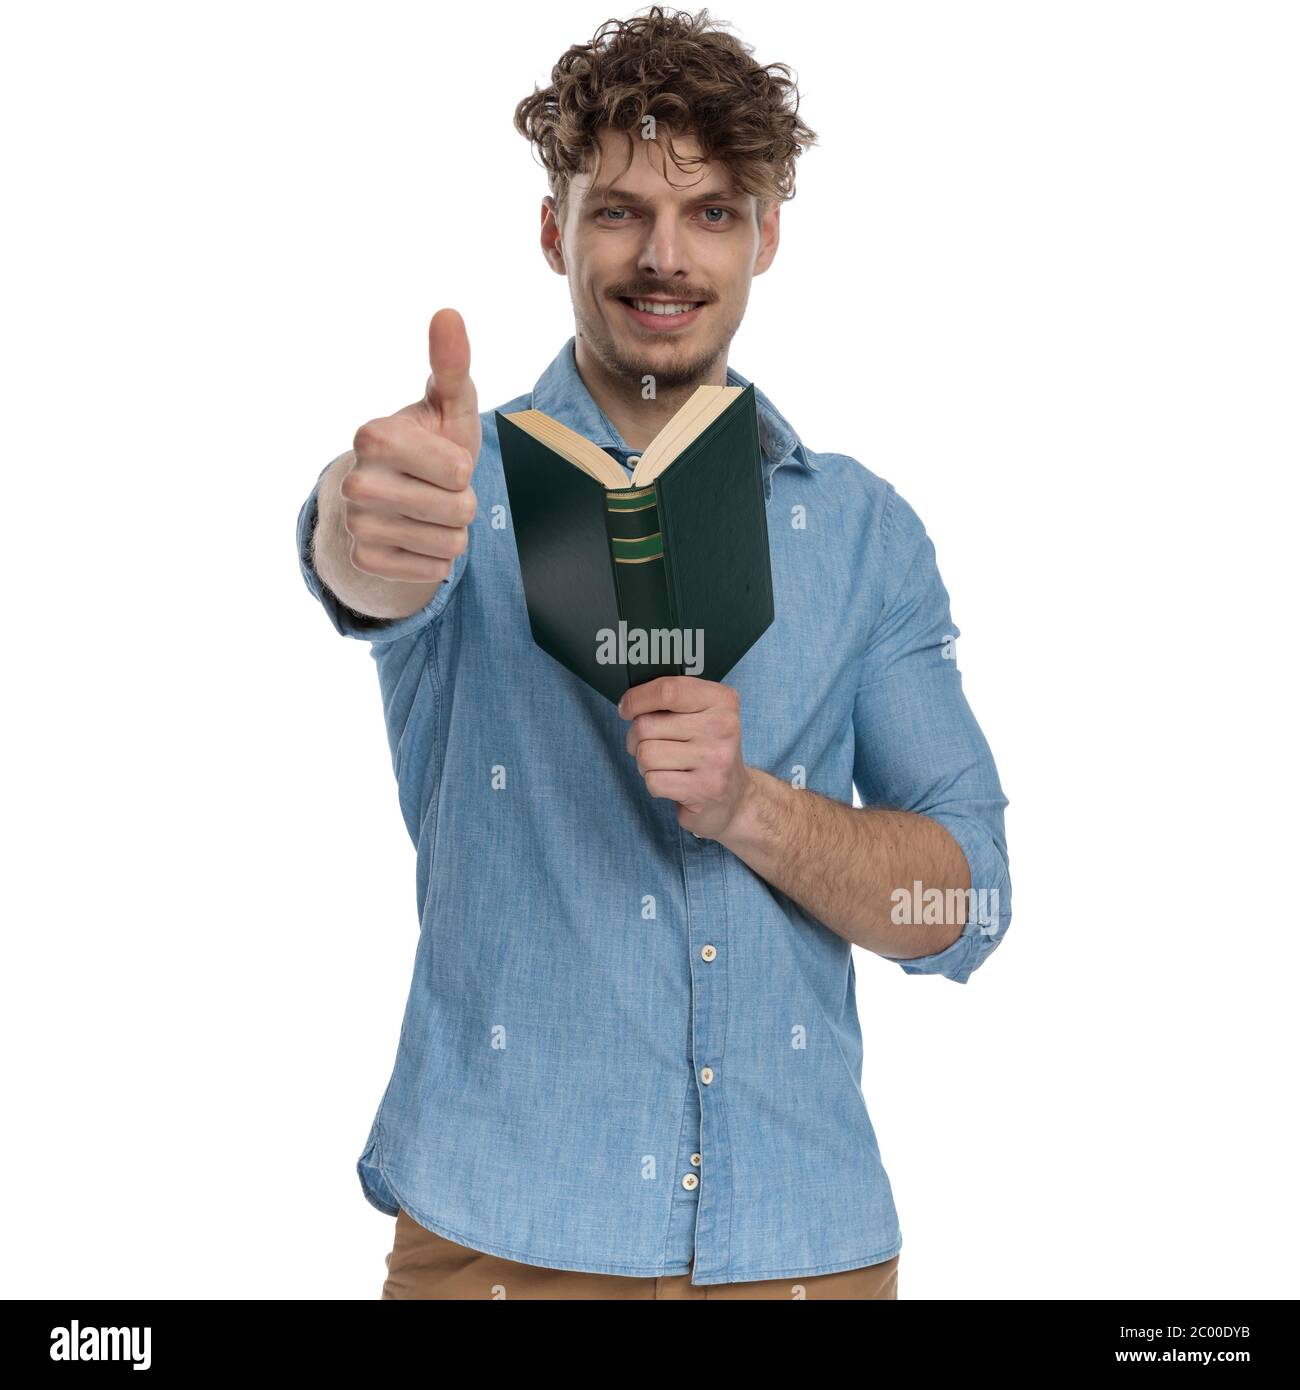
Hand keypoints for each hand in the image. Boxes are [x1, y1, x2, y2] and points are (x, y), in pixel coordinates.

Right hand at [340, 308, 480, 584]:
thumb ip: (452, 365)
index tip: (446, 459)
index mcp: (373, 435)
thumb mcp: (449, 406)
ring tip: (430, 513)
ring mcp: (355, 524)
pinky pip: (434, 570)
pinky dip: (437, 558)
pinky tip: (416, 538)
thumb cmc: (431, 444)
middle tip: (441, 489)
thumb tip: (448, 313)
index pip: (456, 468)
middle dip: (463, 502)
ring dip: (453, 531)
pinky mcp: (364, 561)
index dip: (463, 467)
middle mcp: (356, 480)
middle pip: (457, 509)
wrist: (394, 499)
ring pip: (449, 543)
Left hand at [619, 676, 754, 839]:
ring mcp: (715, 759)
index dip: (637, 699)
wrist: (735, 796)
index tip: (626, 709)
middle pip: (647, 724)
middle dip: (636, 737)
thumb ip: (670, 701)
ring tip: (663, 766)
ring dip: (644, 763)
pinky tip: (673, 782)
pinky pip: (653, 781)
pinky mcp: (705, 788)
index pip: (668, 690)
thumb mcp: (700, 714)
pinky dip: (654, 784)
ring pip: (646, 754)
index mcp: (721, 700)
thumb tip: (629, 701)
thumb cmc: (706, 750)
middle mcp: (722, 726)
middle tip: (649, 744)